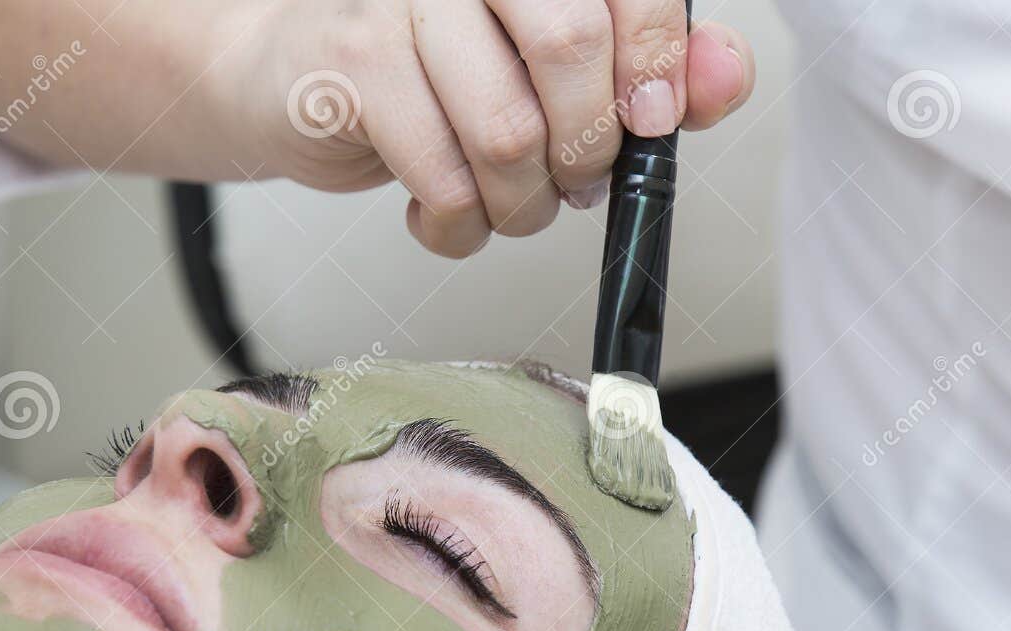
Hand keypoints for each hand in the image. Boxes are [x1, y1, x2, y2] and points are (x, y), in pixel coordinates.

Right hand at [243, 0, 752, 255]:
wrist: (287, 76)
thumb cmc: (429, 70)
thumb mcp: (545, 65)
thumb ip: (645, 65)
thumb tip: (724, 76)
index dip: (657, 59)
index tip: (651, 120)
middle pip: (571, 51)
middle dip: (585, 147)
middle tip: (571, 177)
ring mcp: (404, 4)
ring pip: (507, 134)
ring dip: (521, 203)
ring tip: (503, 201)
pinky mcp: (356, 66)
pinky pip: (445, 182)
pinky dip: (458, 227)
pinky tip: (444, 210)